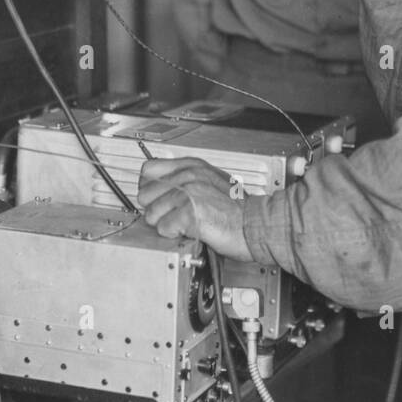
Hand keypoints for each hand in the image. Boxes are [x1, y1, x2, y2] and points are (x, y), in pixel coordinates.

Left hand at [137, 157, 253, 261]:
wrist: (257, 224)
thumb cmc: (238, 209)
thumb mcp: (212, 180)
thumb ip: (186, 178)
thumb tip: (161, 185)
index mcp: (192, 165)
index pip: (148, 170)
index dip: (150, 188)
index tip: (157, 198)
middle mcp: (188, 176)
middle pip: (144, 194)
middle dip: (156, 209)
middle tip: (175, 215)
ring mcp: (188, 193)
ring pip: (151, 214)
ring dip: (165, 224)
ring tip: (185, 224)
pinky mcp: (189, 214)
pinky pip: (163, 229)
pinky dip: (174, 235)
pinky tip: (190, 231)